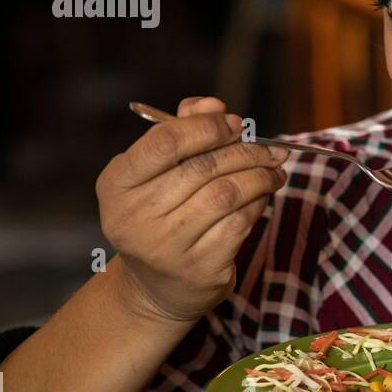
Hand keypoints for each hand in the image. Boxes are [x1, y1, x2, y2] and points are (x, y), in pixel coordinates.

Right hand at [96, 95, 289, 324]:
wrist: (158, 287)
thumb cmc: (162, 214)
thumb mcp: (159, 172)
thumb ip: (183, 130)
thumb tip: (214, 104)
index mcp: (117, 183)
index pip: (165, 142)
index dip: (207, 127)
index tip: (237, 123)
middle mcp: (134, 216)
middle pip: (204, 167)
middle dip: (246, 151)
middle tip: (271, 148)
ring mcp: (165, 246)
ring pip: (227, 194)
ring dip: (260, 176)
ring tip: (275, 169)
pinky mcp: (199, 268)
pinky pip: (240, 223)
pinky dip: (259, 204)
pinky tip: (264, 196)